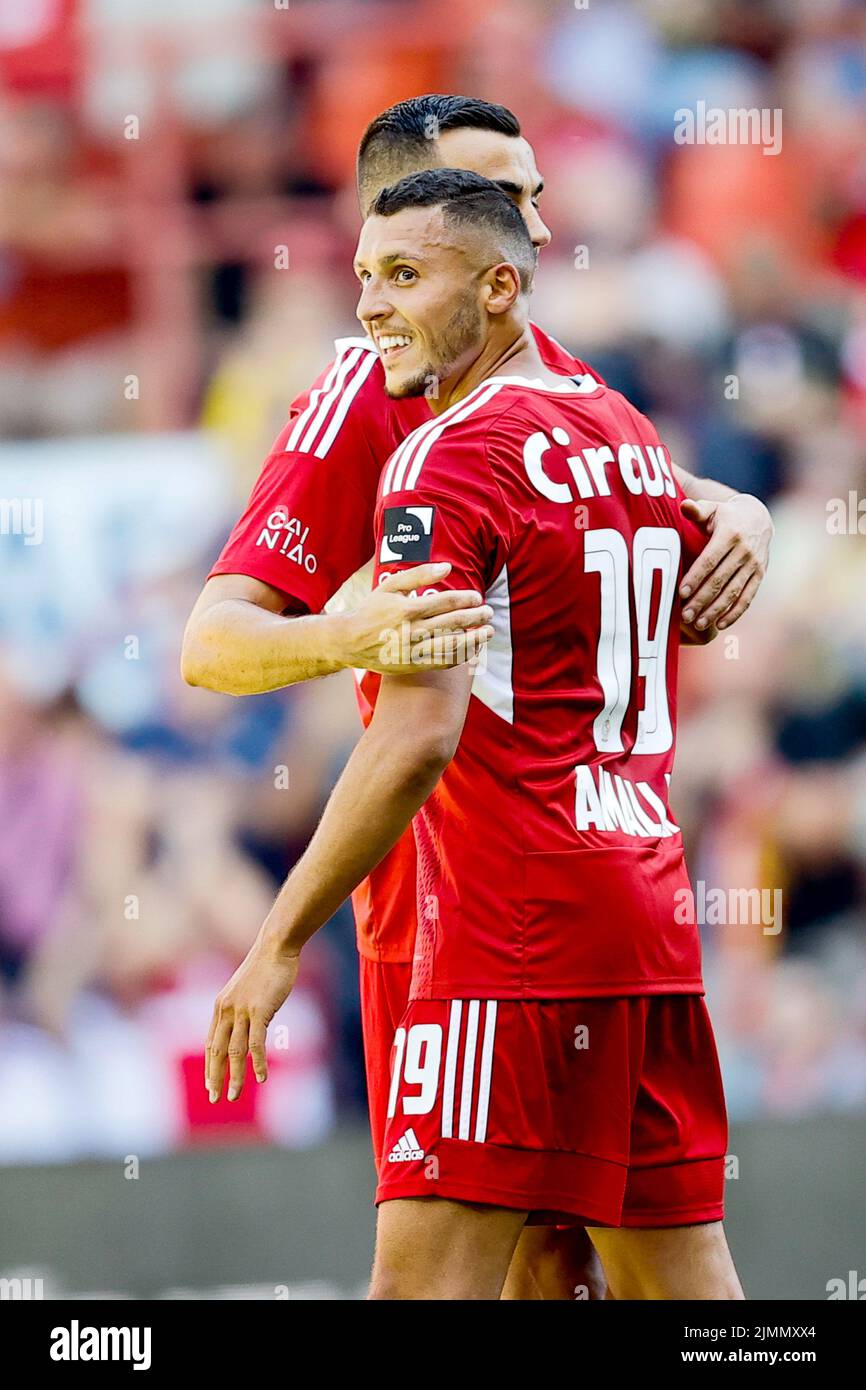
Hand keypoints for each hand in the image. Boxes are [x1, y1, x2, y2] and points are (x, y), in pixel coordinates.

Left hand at [205, 934, 299, 1102]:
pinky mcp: (259, 1010)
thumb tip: (247, 1027)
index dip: (210, 1066)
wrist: (275, 947)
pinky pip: (256, 1043)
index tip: (210, 1084)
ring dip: (235, 1076)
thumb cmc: (265, 967)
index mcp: (221, 1007)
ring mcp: (242, 1011)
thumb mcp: (247, 990)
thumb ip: (242, 1009)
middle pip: (217, 1051)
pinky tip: (261, 1077)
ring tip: (234, 1096)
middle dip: (215, 1077)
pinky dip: (258, 1062)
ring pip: (235, 1051)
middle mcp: (226, 1011)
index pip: (211, 1043)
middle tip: (215, 1098)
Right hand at [341, 562, 493, 673]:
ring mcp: (412, 651)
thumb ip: (419, 575)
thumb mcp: (390, 587)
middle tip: (489, 613)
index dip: (467, 599)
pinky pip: (443, 662)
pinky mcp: (412, 666)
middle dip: (476, 617)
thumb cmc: (372, 610)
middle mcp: (411, 631)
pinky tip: (472, 649)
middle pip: (453, 623)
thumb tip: (447, 567)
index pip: (446, 602)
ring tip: (488, 632)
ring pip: (452, 645)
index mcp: (407, 609)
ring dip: (474, 639)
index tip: (477, 597)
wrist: (350, 641)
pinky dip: (461, 656)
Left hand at [680, 495, 772, 631]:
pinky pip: (747, 597)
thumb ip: (697, 510)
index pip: (710, 559)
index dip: (696, 577)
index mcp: (730, 533)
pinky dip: (735, 612)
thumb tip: (684, 505)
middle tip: (685, 616)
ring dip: (716, 610)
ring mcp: (754, 564)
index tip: (681, 592)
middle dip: (701, 599)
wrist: (758, 518)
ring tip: (698, 624)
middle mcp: (744, 551)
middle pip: (720, 580)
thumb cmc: (725, 515)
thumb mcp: (712, 509)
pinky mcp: (760, 575)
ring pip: (733, 592)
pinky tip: (720, 625)